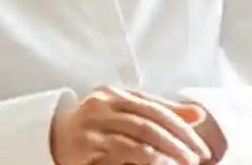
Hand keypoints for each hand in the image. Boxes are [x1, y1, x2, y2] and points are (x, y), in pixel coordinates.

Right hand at [49, 85, 212, 164]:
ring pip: (138, 136)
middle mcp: (102, 105)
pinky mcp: (85, 146)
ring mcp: (93, 125)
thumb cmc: (95, 127)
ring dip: (165, 152)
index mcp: (115, 94)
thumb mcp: (126, 113)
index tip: (200, 145)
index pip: (155, 107)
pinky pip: (121, 152)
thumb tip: (198, 115)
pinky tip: (157, 163)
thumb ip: (160, 112)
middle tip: (196, 157)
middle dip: (178, 141)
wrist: (51, 139)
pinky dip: (144, 158)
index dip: (181, 125)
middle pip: (150, 122)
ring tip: (183, 163)